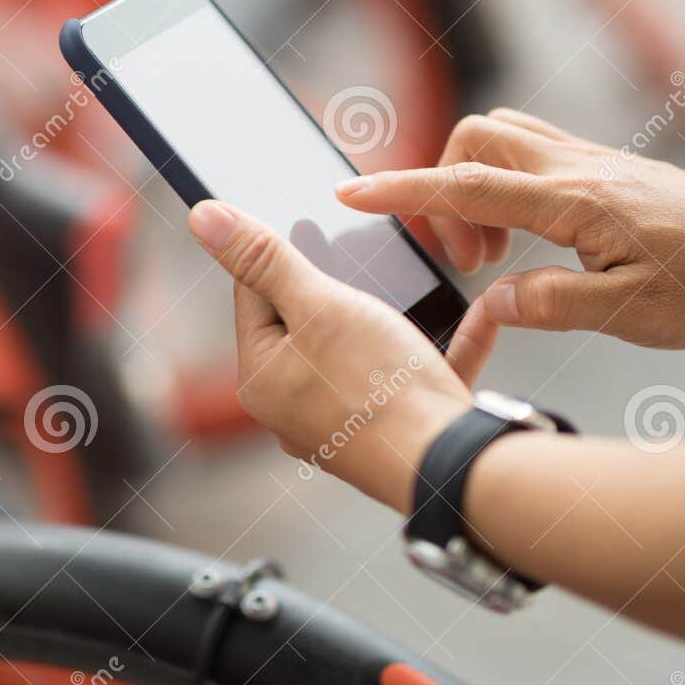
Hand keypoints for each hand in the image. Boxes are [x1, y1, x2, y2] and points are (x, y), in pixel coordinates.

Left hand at [187, 200, 481, 509]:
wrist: (451, 466)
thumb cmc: (379, 390)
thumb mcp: (317, 305)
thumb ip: (264, 259)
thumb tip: (205, 218)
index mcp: (262, 380)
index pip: (252, 296)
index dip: (276, 253)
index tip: (304, 223)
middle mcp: (295, 408)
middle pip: (304, 322)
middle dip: (334, 286)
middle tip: (359, 255)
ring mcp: (346, 423)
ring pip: (361, 349)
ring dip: (389, 314)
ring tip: (410, 285)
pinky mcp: (398, 429)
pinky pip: (416, 374)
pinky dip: (443, 342)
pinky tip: (478, 314)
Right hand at [335, 109, 684, 347]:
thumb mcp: (633, 315)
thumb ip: (552, 304)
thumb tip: (493, 301)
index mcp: (575, 203)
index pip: (467, 187)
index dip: (403, 191)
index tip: (352, 195)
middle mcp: (577, 169)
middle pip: (475, 140)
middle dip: (441, 189)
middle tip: (466, 261)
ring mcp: (592, 162)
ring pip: (502, 138)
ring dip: (473, 186)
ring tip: (495, 258)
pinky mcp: (605, 171)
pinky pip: (531, 154)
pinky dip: (504, 186)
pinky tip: (528, 241)